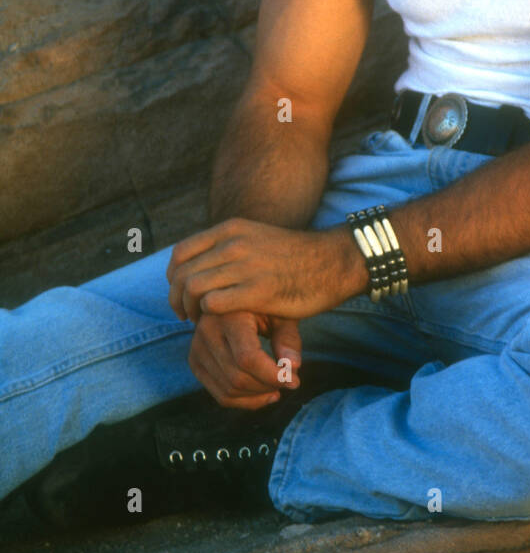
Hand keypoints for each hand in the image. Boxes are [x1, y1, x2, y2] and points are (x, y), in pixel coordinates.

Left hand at [166, 217, 357, 322]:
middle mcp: (234, 244)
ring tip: (201, 321)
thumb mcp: (256, 238)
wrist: (332, 262)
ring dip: (191, 310)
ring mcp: (245, 266)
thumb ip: (227, 248)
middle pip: (182, 274)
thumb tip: (199, 266)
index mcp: (231, 229)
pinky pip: (213, 304)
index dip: (173, 278)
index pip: (181, 253)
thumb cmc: (294, 257)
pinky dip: (210, 317)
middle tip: (186, 315)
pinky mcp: (258, 291)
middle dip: (177, 299)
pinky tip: (222, 322)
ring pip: (193, 289)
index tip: (180, 294)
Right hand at [188, 310, 303, 408]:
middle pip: (238, 377)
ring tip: (278, 386)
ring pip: (229, 390)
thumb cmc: (266, 305)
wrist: (235, 297)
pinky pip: (220, 394)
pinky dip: (245, 401)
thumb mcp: (281, 313)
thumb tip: (294, 366)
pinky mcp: (195, 361)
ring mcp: (196, 347)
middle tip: (290, 381)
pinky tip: (265, 394)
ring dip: (258, 395)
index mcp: (228, 313)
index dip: (273, 375)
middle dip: (268, 386)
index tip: (295, 381)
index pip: (247, 358)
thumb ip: (288, 338)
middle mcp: (206, 330)